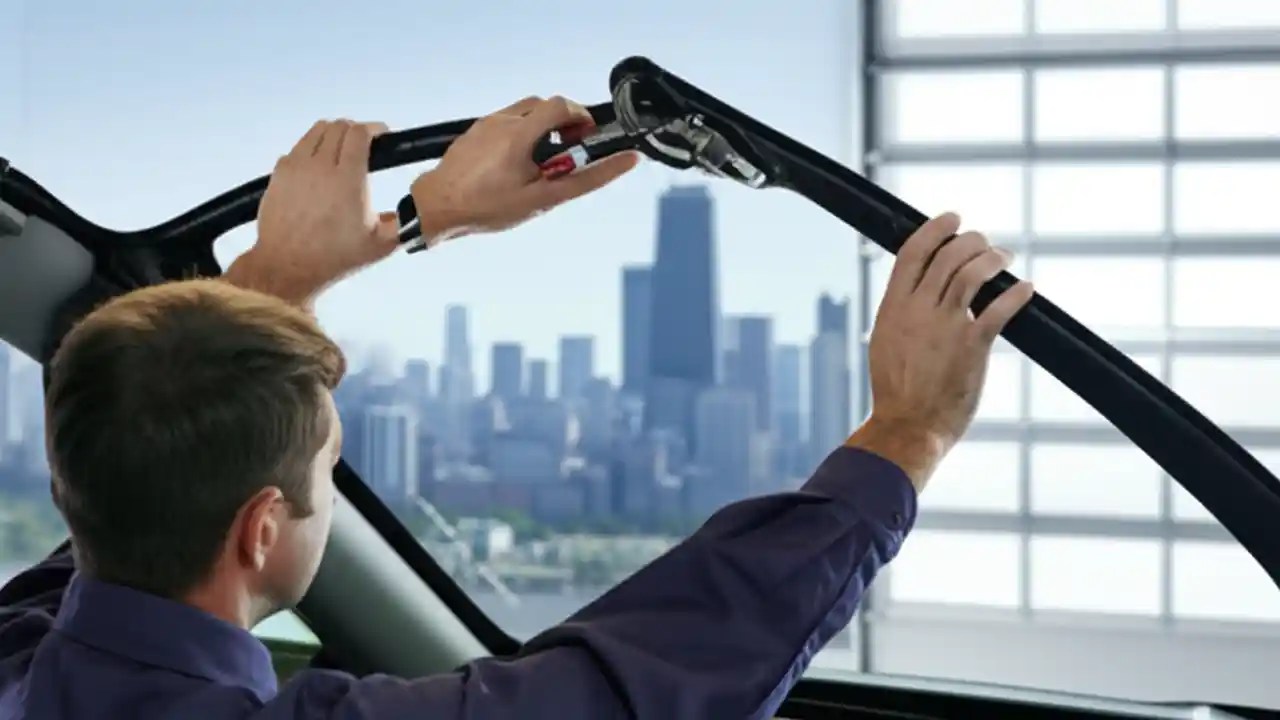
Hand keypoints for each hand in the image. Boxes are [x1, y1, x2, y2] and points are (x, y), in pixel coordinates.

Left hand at [230, 120, 399, 304]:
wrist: (288, 266)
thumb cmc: (335, 257)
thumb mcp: (380, 245)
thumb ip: (402, 224)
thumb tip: (412, 212)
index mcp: (349, 179)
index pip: (360, 133)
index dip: (374, 128)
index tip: (382, 134)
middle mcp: (321, 166)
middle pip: (339, 127)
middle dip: (355, 130)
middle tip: (364, 143)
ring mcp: (296, 167)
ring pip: (316, 131)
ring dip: (332, 134)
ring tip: (340, 148)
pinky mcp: (278, 174)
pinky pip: (297, 148)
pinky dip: (311, 149)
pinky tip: (317, 166)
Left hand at [409, 95, 639, 245]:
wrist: (436, 207)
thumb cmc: (487, 208)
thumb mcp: (542, 199)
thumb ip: (584, 179)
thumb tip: (621, 162)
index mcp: (519, 135)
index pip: (562, 107)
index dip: (583, 118)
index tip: (592, 135)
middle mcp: (502, 122)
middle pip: (546, 105)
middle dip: (564, 122)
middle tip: (569, 150)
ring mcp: (485, 124)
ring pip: (526, 112)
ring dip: (543, 128)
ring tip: (543, 161)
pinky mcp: (475, 131)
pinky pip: (507, 122)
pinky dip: (523, 134)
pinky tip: (518, 164)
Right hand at [848, 212, 1034, 490]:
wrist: (907, 426)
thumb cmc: (896, 391)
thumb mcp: (885, 342)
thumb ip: (900, 314)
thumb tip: (915, 291)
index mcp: (893, 308)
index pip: (912, 252)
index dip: (935, 228)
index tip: (952, 219)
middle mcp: (918, 310)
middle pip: (948, 255)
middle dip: (972, 241)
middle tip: (986, 244)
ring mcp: (945, 326)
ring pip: (974, 272)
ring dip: (995, 258)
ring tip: (1005, 259)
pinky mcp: (972, 346)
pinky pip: (999, 308)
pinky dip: (1016, 293)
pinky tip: (1026, 289)